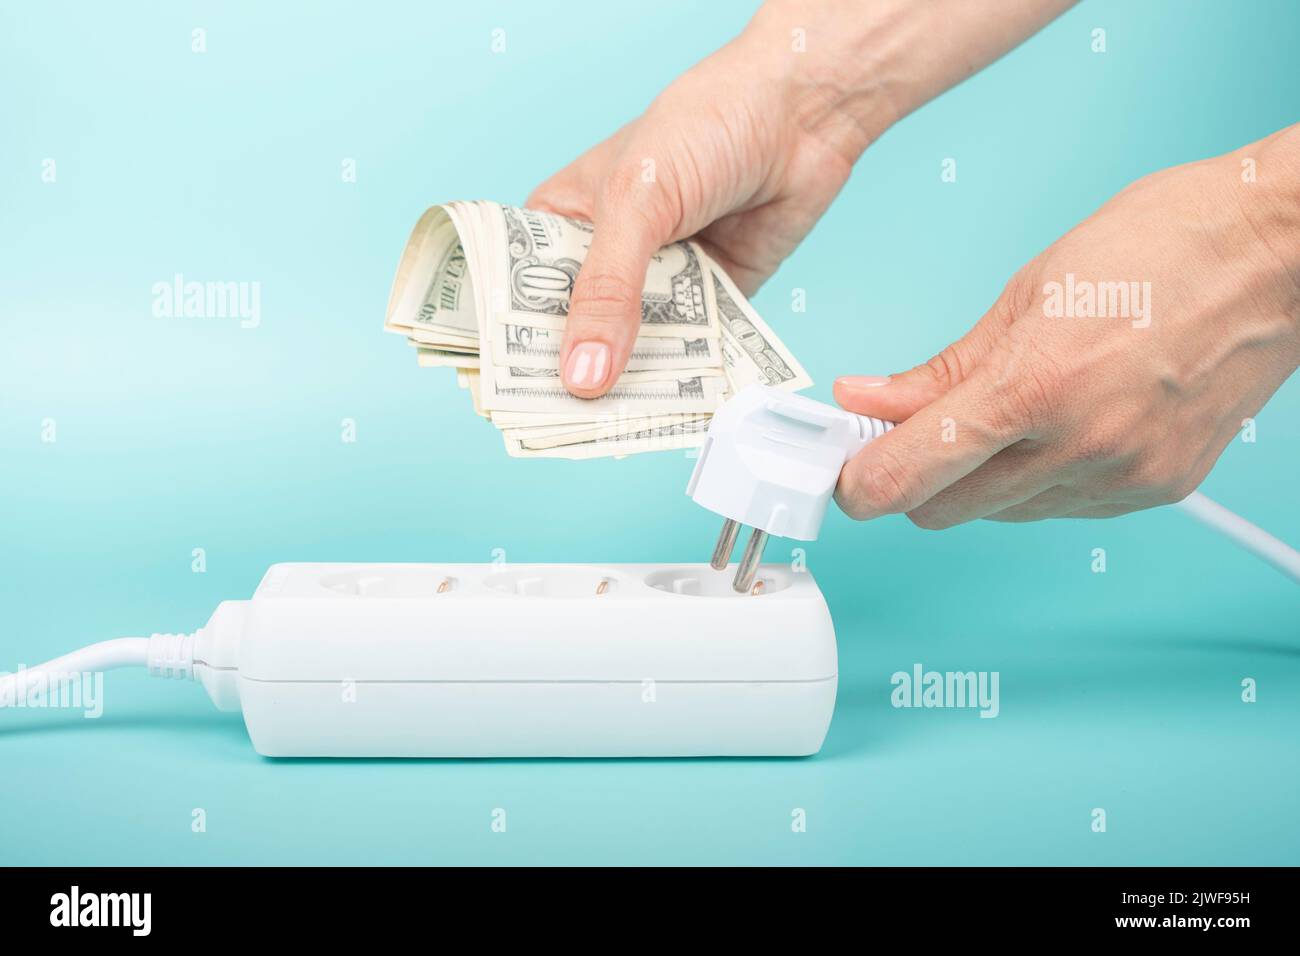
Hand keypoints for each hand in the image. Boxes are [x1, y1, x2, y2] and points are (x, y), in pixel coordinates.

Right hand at [529, 0, 1076, 396]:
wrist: (803, 113)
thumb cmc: (706, 124)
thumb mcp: (638, 203)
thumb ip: (608, 291)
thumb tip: (581, 374)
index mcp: (566, 220)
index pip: (520, 289)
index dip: (510, 338)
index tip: (503, 390)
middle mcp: (609, 257)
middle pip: (579, 332)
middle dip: (576, 373)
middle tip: (563, 422)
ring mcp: (661, 283)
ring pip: (635, 349)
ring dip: (632, 383)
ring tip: (615, 429)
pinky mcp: (713, 302)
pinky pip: (693, 351)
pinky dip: (688, 377)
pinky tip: (677, 411)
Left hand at [834, 125, 1299, 526]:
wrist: (1277, 257)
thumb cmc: (1161, 249)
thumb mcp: (1026, 293)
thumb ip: (938, 369)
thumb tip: (867, 400)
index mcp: (1036, 387)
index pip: (912, 475)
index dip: (860, 485)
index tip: (844, 476)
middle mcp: (1080, 448)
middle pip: (945, 509)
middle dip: (914, 478)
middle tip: (909, 433)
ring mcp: (1122, 478)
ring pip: (1001, 513)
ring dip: (978, 479)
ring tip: (1002, 412)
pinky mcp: (1155, 492)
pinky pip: (1060, 508)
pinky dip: (1037, 479)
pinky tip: (1054, 427)